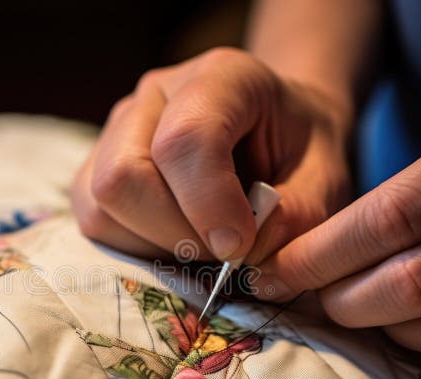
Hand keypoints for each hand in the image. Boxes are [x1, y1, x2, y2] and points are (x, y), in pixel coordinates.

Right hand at [71, 47, 352, 262]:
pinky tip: (174, 241)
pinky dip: (132, 247)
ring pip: (99, 203)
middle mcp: (157, 92)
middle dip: (174, 234)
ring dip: (151, 245)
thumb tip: (246, 260)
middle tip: (222, 251)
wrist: (279, 131)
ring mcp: (119, 125)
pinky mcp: (99, 163)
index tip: (240, 245)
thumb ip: (297, 219)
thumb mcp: (326, 183)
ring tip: (200, 245)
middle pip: (124, 176)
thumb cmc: (302, 153)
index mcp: (222, 76)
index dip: (209, 204)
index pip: (186, 138)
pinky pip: (93, 218)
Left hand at [257, 104, 420, 358]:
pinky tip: (416, 329)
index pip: (396, 215)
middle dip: (348, 301)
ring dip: (390, 331)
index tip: (276, 271)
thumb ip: (410, 197)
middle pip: (419, 280)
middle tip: (317, 300)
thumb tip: (311, 256)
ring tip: (361, 312)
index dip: (324, 253)